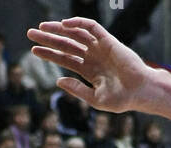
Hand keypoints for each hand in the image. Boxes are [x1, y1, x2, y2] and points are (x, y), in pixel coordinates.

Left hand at [27, 17, 148, 112]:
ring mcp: (99, 47)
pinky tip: (64, 25)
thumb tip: (58, 81)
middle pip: (66, 44)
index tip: (33, 51)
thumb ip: (77, 89)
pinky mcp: (108, 40)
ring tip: (41, 28)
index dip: (49, 54)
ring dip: (58, 30)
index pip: (64, 59)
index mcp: (88, 70)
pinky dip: (78, 24)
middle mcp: (92, 56)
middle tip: (30, 34)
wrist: (140, 92)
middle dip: (48, 39)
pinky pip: (91, 27)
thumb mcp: (95, 98)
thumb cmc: (121, 99)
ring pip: (75, 34)